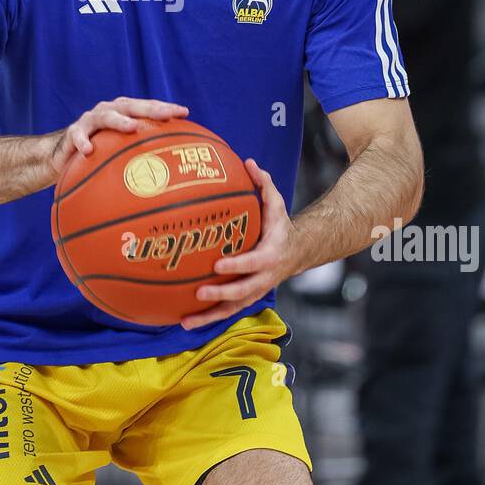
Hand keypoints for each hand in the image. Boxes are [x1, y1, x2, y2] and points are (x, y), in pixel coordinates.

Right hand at [48, 97, 188, 178]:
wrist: (64, 155)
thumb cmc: (100, 153)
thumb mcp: (120, 152)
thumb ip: (141, 155)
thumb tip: (172, 175)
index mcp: (124, 112)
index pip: (148, 107)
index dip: (165, 108)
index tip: (184, 112)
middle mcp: (109, 111)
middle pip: (131, 106)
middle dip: (150, 109)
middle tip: (167, 115)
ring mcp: (90, 120)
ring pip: (106, 117)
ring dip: (119, 121)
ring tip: (132, 127)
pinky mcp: (73, 132)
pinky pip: (78, 136)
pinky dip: (83, 142)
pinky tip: (89, 151)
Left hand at [180, 158, 299, 328]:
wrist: (298, 253)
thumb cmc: (280, 226)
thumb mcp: (277, 204)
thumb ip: (264, 184)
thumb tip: (248, 163)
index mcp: (270, 255)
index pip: (253, 263)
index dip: (236, 265)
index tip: (217, 264)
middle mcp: (263, 278)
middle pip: (242, 292)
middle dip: (221, 295)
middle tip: (199, 292)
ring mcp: (255, 291)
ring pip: (232, 309)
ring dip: (210, 317)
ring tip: (185, 322)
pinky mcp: (247, 299)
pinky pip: (227, 311)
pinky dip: (208, 318)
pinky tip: (185, 321)